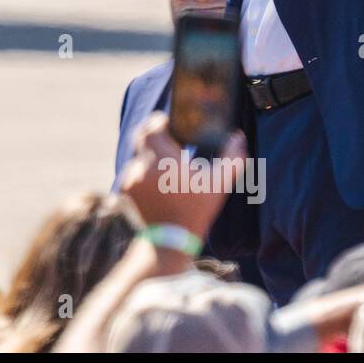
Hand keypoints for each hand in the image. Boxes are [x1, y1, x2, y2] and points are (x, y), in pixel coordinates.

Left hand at [117, 112, 245, 241]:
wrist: (170, 239)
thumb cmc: (197, 210)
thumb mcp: (218, 185)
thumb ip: (231, 158)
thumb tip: (238, 137)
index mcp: (164, 160)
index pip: (152, 127)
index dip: (160, 122)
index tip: (171, 126)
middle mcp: (143, 166)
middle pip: (141, 136)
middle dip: (154, 134)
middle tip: (168, 140)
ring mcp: (131, 177)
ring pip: (138, 153)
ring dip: (149, 155)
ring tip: (166, 166)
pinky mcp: (125, 187)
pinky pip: (132, 169)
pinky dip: (142, 171)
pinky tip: (157, 181)